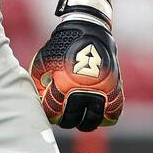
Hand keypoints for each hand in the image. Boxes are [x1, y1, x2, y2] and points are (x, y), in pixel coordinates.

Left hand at [30, 0, 123, 130]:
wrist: (89, 29)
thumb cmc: (63, 45)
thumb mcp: (44, 60)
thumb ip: (38, 80)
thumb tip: (39, 99)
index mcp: (65, 83)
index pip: (55, 111)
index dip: (51, 115)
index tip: (51, 114)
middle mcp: (84, 89)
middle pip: (73, 118)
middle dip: (66, 121)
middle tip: (64, 120)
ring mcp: (101, 89)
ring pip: (94, 119)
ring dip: (86, 124)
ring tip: (82, 122)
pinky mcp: (115, 86)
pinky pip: (114, 110)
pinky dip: (108, 118)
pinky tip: (100, 118)